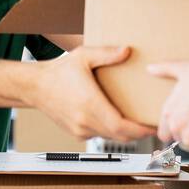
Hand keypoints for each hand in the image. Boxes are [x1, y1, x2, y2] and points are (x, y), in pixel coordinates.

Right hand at [32, 46, 156, 141]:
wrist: (34, 86)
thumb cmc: (58, 71)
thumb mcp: (83, 56)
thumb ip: (107, 53)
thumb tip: (127, 50)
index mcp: (90, 104)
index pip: (121, 127)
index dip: (140, 130)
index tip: (153, 126)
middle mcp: (85, 121)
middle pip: (120, 136)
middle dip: (139, 133)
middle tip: (153, 125)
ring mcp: (80, 129)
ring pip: (110, 137)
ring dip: (125, 133)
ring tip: (139, 122)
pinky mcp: (77, 133)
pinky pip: (100, 135)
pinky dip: (111, 131)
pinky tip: (118, 120)